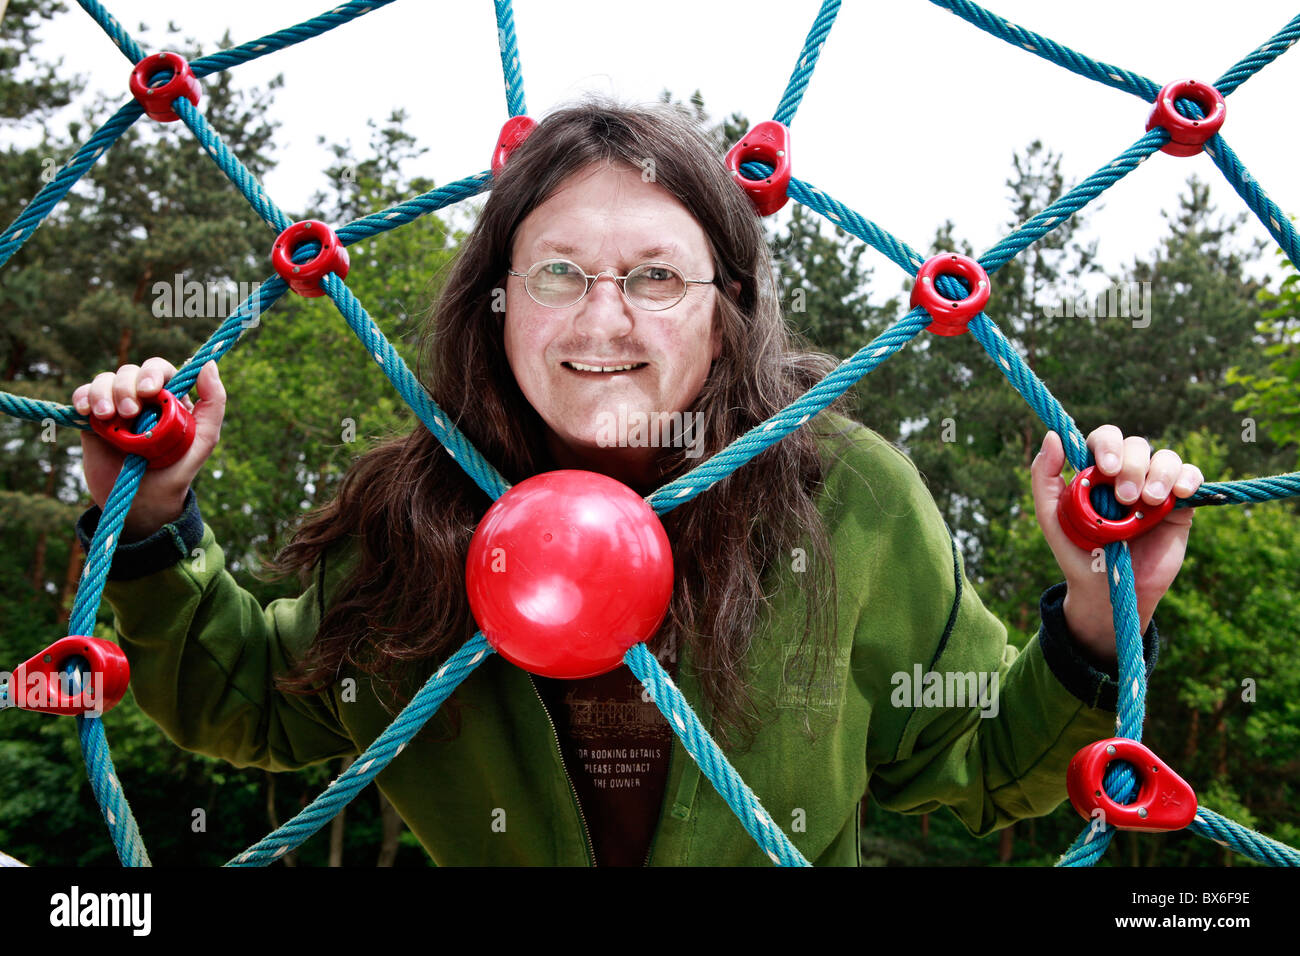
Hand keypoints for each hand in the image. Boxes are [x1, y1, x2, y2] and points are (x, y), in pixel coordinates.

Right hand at [73, 358, 225, 540]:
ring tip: (107, 417)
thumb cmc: (177, 470)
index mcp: (169, 399)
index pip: (160, 370)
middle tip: (129, 412)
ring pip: (105, 380)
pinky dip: (82, 397)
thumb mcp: (204, 439)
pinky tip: (86, 412)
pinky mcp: (94, 420)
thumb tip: (209, 363)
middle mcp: (143, 399)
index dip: (153, 373)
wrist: (144, 503)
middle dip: (126, 385)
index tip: (149, 391)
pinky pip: (83, 396)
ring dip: (103, 392)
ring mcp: (117, 407)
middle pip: (130, 371)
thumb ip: (213, 403)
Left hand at [1030, 427, 1203, 663]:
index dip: (1108, 446)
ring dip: (1159, 473)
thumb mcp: (1051, 516)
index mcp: (1097, 471)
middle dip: (1132, 466)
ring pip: (1166, 457)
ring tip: (1149, 502)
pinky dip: (1187, 478)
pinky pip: (1191, 477)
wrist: (1107, 591)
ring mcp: (1153, 487)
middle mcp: (1126, 474)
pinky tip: (1177, 494)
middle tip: (1124, 498)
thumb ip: (1044, 476)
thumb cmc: (1077, 551)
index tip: (1106, 469)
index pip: (1105, 439)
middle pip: (1137, 445)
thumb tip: (1052, 436)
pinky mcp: (1178, 506)